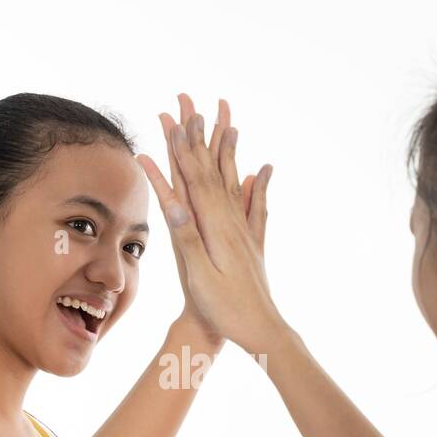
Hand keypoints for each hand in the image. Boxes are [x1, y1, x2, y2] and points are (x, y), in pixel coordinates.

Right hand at [156, 95, 256, 348]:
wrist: (262, 331)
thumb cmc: (226, 309)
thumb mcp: (199, 275)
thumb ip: (187, 237)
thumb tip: (174, 199)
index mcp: (215, 228)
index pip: (196, 178)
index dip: (184, 148)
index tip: (176, 118)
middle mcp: (233, 222)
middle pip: (214, 170)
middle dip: (201, 137)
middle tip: (193, 105)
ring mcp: (245, 231)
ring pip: (235, 181)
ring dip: (227, 152)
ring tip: (228, 123)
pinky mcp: (254, 243)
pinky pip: (256, 206)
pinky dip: (258, 184)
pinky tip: (262, 169)